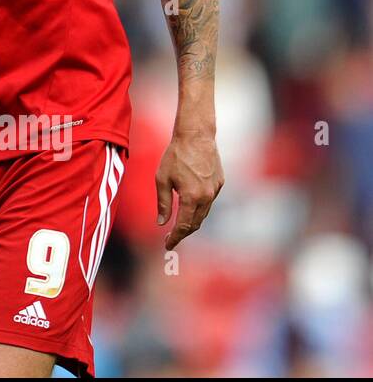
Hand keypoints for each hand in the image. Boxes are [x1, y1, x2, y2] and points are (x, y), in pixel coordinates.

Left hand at [154, 129, 223, 249]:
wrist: (196, 136)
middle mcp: (207, 197)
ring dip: (191, 221)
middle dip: (183, 233)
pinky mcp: (220, 183)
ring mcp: (216, 190)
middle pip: (195, 223)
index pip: (183, 226)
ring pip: (203, 213)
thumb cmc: (175, 155)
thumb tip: (161, 223)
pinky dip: (199, 208)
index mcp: (191, 197)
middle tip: (170, 238)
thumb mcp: (162, 179)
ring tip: (178, 225)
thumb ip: (162, 203)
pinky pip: (209, 201)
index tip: (167, 245)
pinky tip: (190, 206)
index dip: (175, 238)